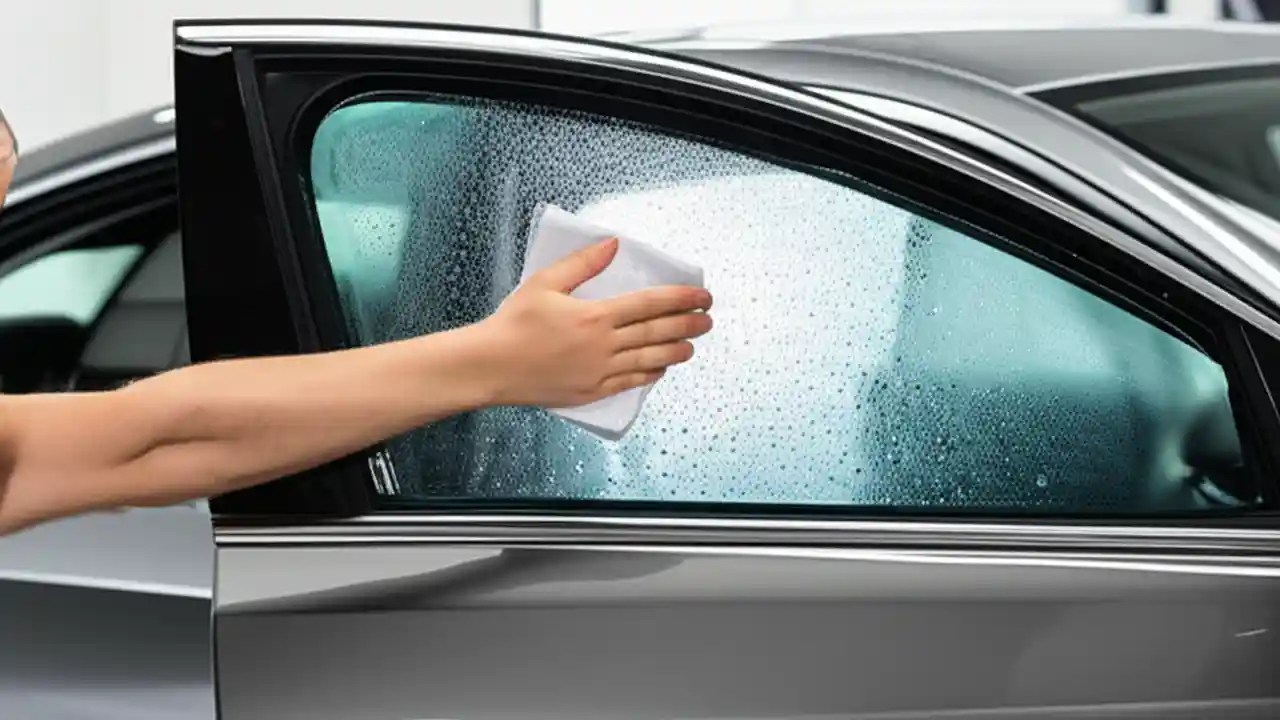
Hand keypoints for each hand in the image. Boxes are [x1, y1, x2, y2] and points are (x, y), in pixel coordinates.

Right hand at [477, 238, 712, 406]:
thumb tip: (613, 245)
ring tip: (693, 346)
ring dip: (675, 352)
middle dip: (687, 325)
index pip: (650, 304)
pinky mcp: (591, 391)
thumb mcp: (545, 282)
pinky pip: (629, 382)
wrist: (491, 366)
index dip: (680, 299)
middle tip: (707, 319)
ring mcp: (600, 372)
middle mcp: (604, 346)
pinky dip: (649, 374)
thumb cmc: (513, 323)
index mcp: (595, 316)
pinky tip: (661, 368)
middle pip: (656, 333)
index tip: (702, 296)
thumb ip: (582, 264)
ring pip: (649, 360)